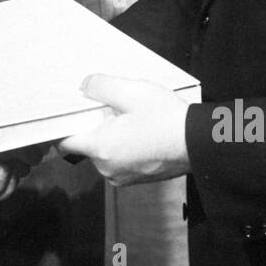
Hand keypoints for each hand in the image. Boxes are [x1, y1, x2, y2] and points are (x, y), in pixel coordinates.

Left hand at [57, 73, 190, 186]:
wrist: (200, 143)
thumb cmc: (167, 119)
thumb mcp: (131, 92)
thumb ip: (100, 86)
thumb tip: (84, 86)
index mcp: (101, 149)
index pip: (65, 142)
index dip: (65, 126)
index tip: (72, 112)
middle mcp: (107, 169)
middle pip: (87, 145)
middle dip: (96, 126)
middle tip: (114, 108)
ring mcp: (123, 177)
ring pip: (105, 153)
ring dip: (112, 137)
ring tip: (133, 119)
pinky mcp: (138, 179)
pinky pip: (122, 161)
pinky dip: (126, 147)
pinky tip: (143, 132)